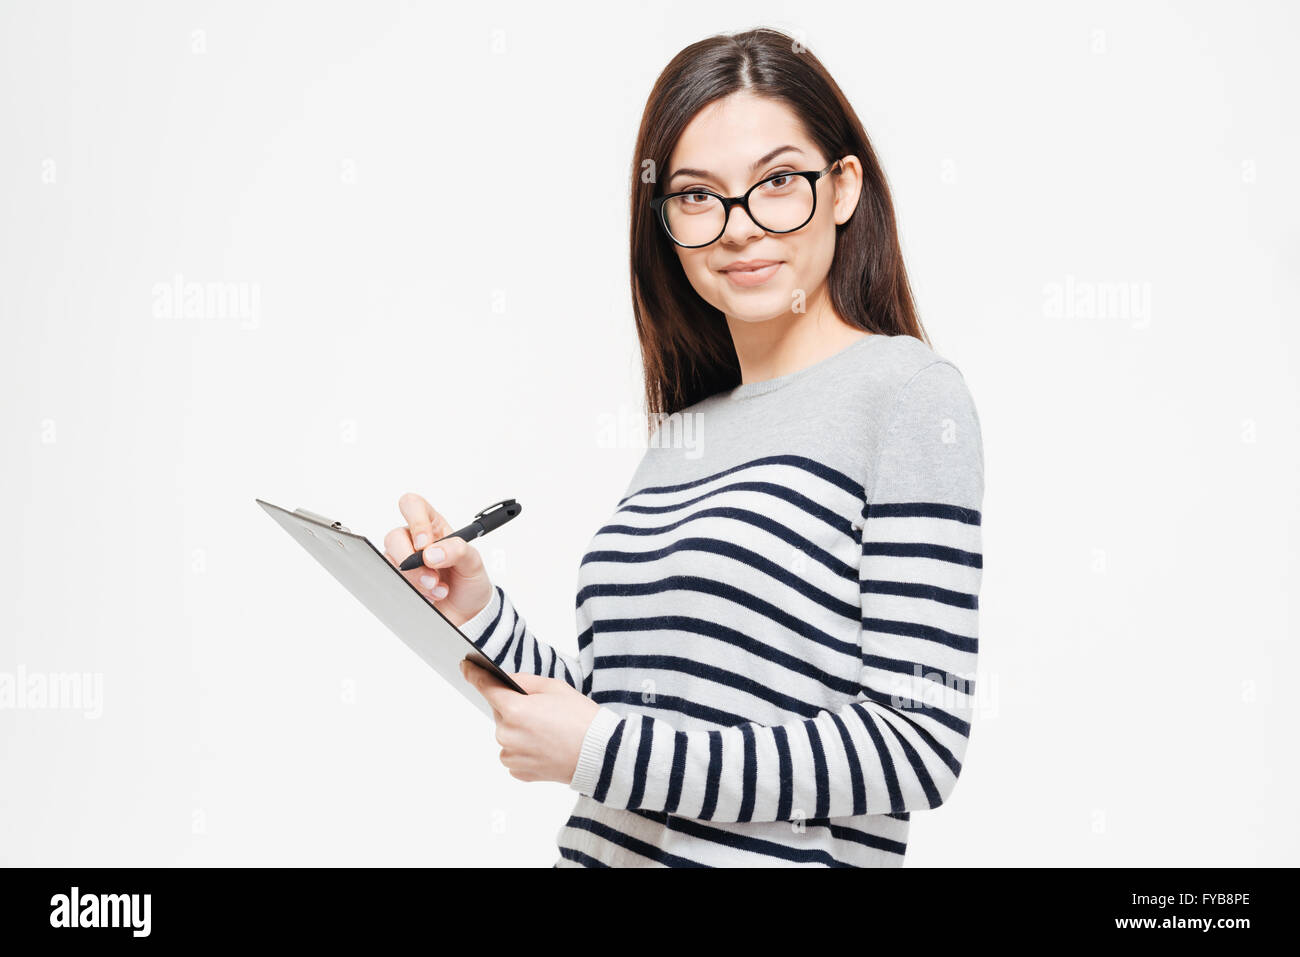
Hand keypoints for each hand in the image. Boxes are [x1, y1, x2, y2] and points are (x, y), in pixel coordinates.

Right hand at [382, 492, 493, 627]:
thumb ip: (458, 551)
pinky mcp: (398, 581)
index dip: (415, 522)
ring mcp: (403, 562)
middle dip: (412, 561)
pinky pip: (391, 581)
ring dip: (415, 580)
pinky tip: (429, 597)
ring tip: (438, 591)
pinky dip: (412, 591)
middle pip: (394, 537)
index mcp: (433, 526)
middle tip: (433, 577)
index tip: (424, 546)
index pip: (413, 506)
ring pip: (391, 561)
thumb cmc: (469, 581)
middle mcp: (414, 541)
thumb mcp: (474, 563)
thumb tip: (431, 553)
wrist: (467, 613)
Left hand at [460, 659, 600, 784]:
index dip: (474, 674)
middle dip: (515, 707)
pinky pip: (513, 753)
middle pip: (501, 712)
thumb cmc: (582, 720)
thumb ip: (524, 681)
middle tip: (543, 711)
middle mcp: (506, 735)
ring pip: (507, 734)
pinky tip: (545, 746)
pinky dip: (525, 748)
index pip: (486, 687)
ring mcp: (511, 755)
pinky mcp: (517, 772)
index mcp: (514, 710)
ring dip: (520, 729)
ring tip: (548, 731)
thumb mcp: (555, 688)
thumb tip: (506, 680)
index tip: (466, 667)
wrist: (600, 755)